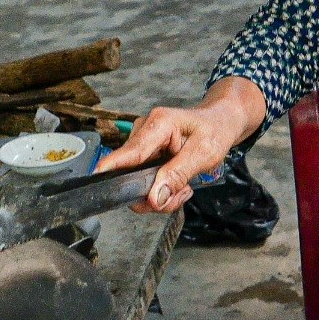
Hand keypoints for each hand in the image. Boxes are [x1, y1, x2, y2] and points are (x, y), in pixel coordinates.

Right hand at [94, 106, 240, 212]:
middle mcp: (145, 131)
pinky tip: (179, 184)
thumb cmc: (215, 129)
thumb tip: (155, 197)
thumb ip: (178, 175)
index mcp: (159, 123)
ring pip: (139, 182)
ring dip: (162, 194)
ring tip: (184, 187)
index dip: (112, 167)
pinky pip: (145, 182)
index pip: (131, 151)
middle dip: (156, 193)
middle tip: (181, 193)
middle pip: (133, 174)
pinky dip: (162, 190)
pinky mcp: (145, 156)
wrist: (221, 122)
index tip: (97, 178)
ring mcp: (143, 144)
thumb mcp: (205, 153)